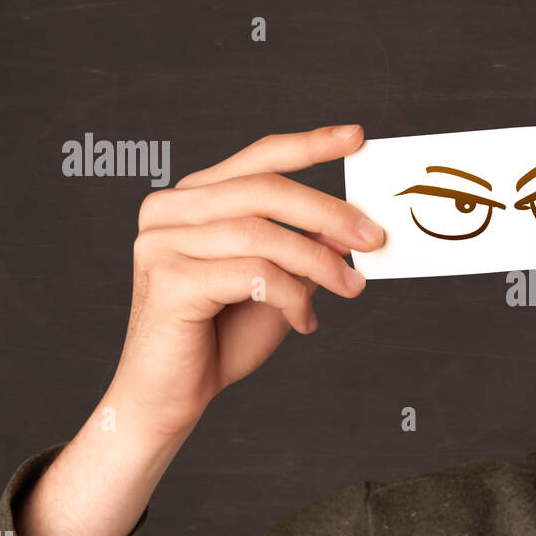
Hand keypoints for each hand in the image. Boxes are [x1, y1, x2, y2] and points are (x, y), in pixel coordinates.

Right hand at [112, 124, 382, 438]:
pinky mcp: (168, 280)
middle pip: (264, 190)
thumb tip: (350, 226)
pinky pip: (252, 275)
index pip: (257, 159)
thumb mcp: (276, 283)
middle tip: (374, 237)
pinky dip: (292, 297)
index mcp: (192, 200)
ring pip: (262, 234)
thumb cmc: (221, 338)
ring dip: (319, 263)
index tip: (356, 137)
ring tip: (350, 289)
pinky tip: (306, 323)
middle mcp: (168, 211)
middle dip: (328, 211)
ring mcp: (161, 243)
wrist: (170, 398)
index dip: (309, 145)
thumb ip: (303, 250)